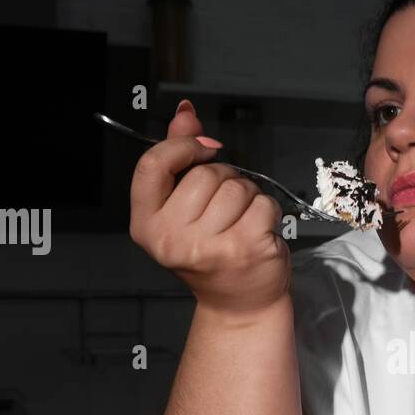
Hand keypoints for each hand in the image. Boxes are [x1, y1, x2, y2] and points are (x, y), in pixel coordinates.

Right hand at [128, 99, 289, 320]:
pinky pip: (263, 203)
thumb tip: (185, 111)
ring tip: (241, 221)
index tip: (202, 149)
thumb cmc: (211, 251)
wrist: (239, 303)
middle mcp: (172, 240)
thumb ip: (180, 159)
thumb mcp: (184, 209)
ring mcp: (210, 247)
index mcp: (146, 226)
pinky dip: (267, 211)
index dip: (181, 146)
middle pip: (204, 174)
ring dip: (247, 196)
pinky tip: (258, 232)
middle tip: (225, 209)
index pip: (152, 165)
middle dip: (223, 179)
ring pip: (237, 186)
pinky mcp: (246, 248)